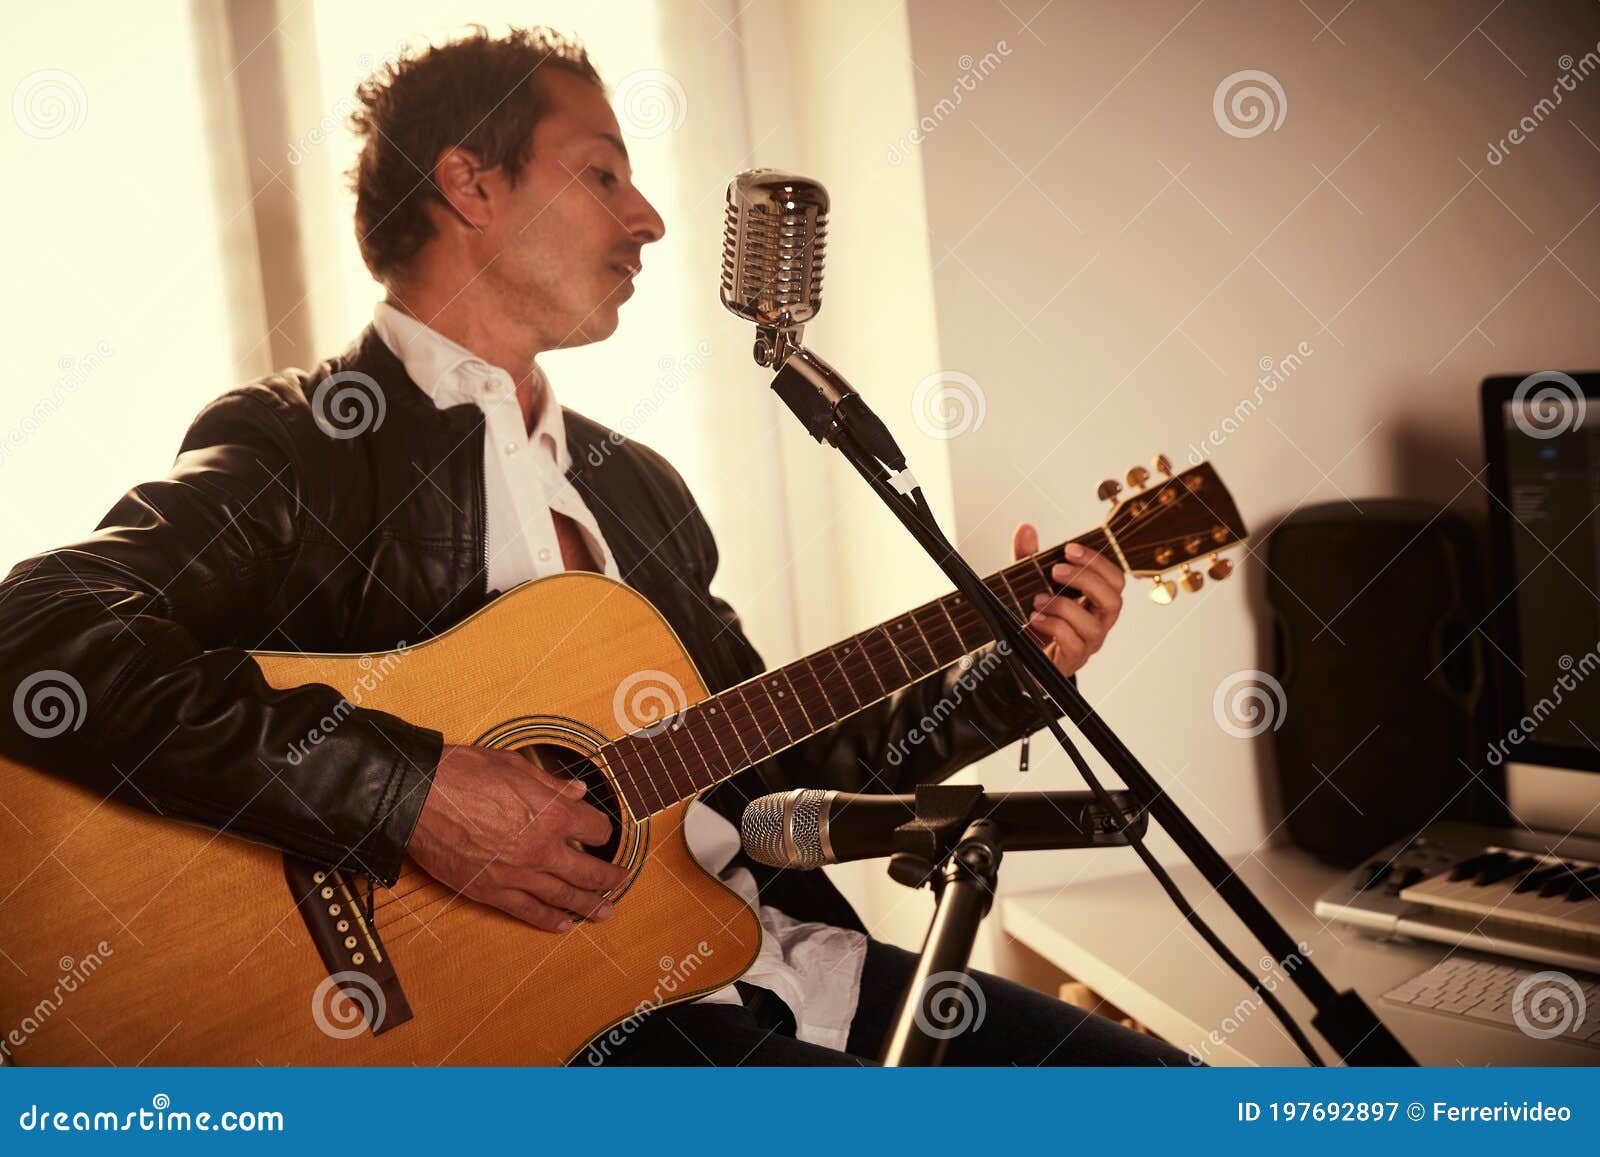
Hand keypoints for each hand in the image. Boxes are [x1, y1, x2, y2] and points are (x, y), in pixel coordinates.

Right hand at [407, 743, 629, 931]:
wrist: (417, 798)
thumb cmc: (463, 774)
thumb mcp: (515, 766)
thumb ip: (551, 784)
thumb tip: (577, 792)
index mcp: (552, 813)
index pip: (595, 829)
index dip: (602, 830)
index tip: (601, 833)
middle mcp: (542, 848)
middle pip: (588, 871)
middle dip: (609, 877)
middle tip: (621, 881)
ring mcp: (517, 874)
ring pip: (563, 897)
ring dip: (588, 906)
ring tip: (605, 912)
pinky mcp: (492, 891)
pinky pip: (528, 911)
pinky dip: (549, 920)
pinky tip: (564, 925)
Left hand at [1012, 523, 1125, 677]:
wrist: (1023, 655)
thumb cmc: (1037, 615)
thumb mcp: (1030, 582)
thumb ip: (1029, 557)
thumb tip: (1025, 528)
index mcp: (1097, 600)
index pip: (1115, 579)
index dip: (1097, 562)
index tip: (1069, 548)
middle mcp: (1099, 621)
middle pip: (1114, 600)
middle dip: (1086, 580)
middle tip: (1056, 570)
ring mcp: (1088, 642)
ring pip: (1093, 624)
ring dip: (1064, 606)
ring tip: (1037, 599)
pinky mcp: (1073, 659)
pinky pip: (1073, 643)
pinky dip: (1053, 626)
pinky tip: (1034, 618)